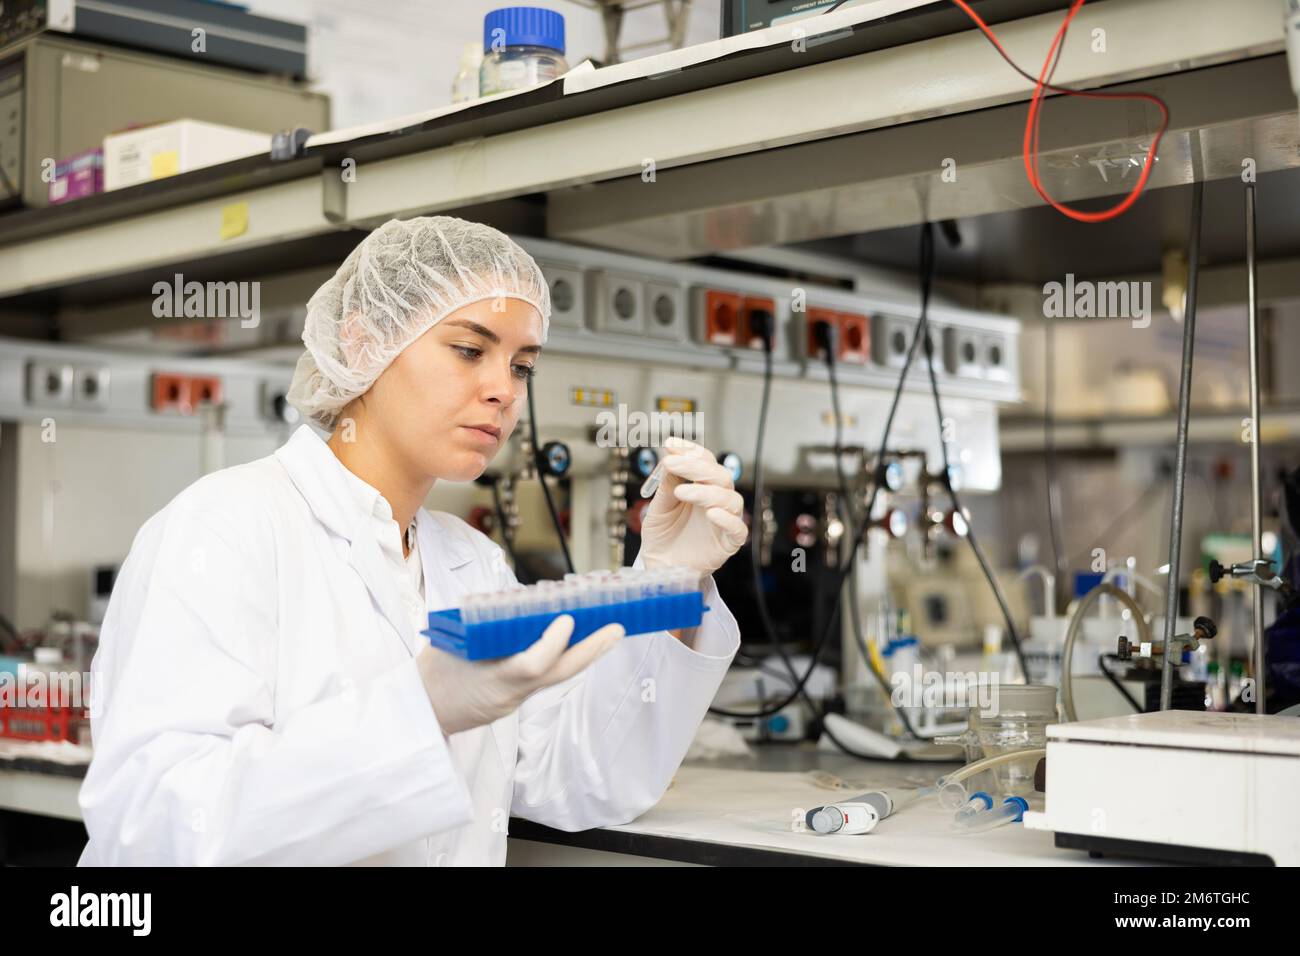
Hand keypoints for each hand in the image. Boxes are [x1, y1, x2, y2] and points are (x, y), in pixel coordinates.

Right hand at [416, 615, 623, 735]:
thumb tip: (519, 602)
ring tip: (609, 631)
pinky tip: (577, 642)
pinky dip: (562, 658)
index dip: (552, 643)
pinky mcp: (514, 700)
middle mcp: (509, 693)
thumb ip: (484, 626)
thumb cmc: (430, 675)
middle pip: (559, 673)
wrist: (419, 714)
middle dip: (592, 650)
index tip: (567, 620)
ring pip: (557, 676)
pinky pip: (544, 677)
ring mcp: (514, 700)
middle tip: (617, 628)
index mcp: (490, 679)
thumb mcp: (451, 644)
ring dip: (585, 653)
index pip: (532, 665)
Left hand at [639, 436, 746, 574]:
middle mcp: (716, 500)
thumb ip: (667, 484)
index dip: (690, 451)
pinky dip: (727, 519)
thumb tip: (670, 456)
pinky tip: (710, 513)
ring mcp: (724, 520)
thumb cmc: (663, 535)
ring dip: (706, 491)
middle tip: (672, 463)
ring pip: (730, 499)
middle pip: (719, 476)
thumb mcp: (659, 507)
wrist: (661, 566)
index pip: (704, 462)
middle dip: (696, 466)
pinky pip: (738, 529)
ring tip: (682, 491)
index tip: (670, 443)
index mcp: (702, 487)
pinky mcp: (728, 543)